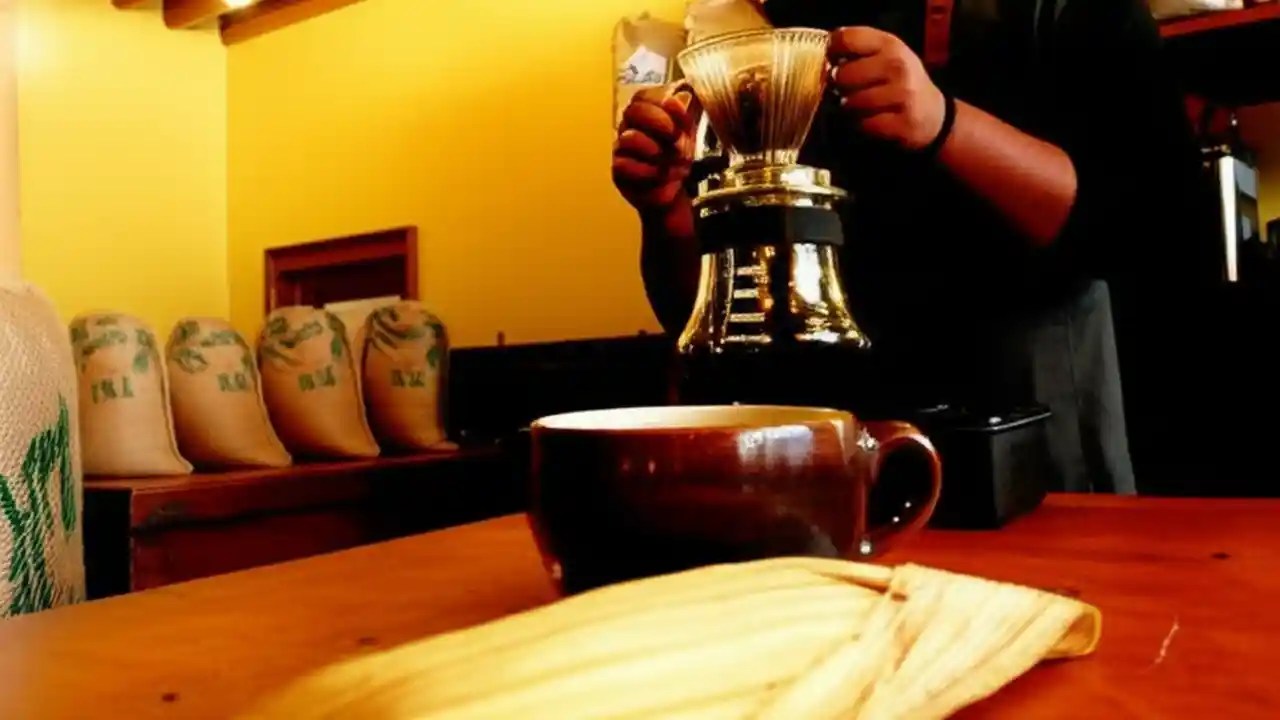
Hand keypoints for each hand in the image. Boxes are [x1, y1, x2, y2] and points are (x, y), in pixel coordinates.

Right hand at [612, 85, 696, 212]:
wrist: (675, 189)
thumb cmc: (678, 156)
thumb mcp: (689, 132)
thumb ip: (684, 114)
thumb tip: (678, 99)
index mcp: (646, 111)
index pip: (644, 96)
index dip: (662, 102)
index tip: (680, 112)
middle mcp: (630, 126)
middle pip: (633, 111)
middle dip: (658, 121)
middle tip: (674, 136)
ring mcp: (622, 148)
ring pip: (629, 138)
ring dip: (655, 150)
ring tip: (669, 161)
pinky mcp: (618, 170)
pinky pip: (625, 165)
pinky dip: (647, 171)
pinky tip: (659, 175)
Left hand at [828, 27, 946, 150]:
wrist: (933, 114)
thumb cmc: (900, 81)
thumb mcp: (885, 56)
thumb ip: (857, 51)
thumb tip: (824, 61)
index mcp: (890, 44)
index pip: (847, 39)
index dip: (832, 52)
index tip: (832, 61)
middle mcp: (898, 66)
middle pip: (843, 74)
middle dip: (838, 86)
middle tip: (845, 90)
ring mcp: (903, 95)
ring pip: (852, 102)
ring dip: (849, 108)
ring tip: (858, 106)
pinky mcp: (902, 123)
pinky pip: (863, 124)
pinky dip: (860, 125)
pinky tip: (869, 120)